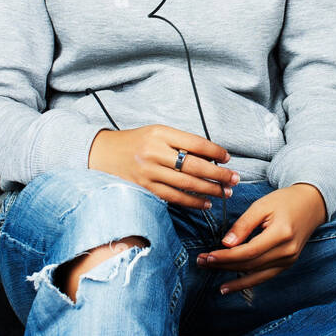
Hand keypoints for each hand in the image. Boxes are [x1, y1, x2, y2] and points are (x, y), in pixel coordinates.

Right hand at [87, 125, 238, 207]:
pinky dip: (192, 201)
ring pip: (186, 184)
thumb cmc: (136, 141)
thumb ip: (181, 142)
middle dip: (218, 174)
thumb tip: (212, 156)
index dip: (215, 151)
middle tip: (235, 179)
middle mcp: (154, 152)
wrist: (101, 153)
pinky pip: (173, 197)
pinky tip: (205, 203)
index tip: (227, 158)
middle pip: (194, 166)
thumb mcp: (157, 132)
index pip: (195, 143)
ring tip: (225, 193)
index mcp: (160, 133)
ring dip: (209, 190)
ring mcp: (148, 172)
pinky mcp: (144, 188)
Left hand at [197, 183, 326, 293]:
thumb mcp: (262, 205)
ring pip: (256, 273)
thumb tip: (225, 244)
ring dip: (233, 277)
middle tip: (202, 262)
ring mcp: (289, 259)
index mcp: (281, 234)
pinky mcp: (288, 263)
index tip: (207, 256)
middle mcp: (288, 251)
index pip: (248, 251)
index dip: (226, 257)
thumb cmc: (285, 201)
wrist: (312, 204)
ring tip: (212, 276)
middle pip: (250, 264)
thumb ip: (243, 225)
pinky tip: (230, 286)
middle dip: (224, 265)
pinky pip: (264, 276)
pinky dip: (247, 282)